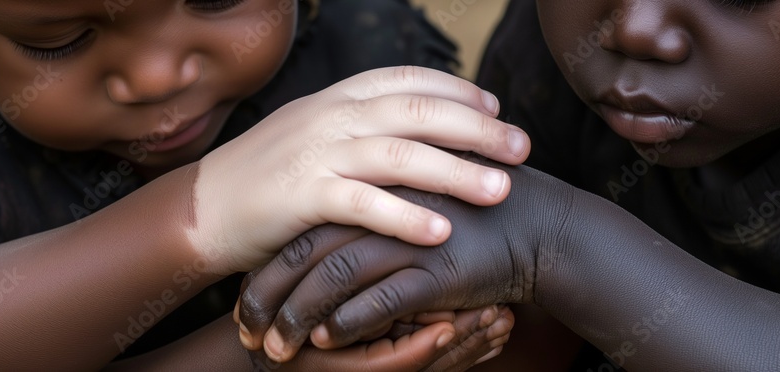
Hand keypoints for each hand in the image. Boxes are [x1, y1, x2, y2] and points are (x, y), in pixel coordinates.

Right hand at [190, 66, 530, 273]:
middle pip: (417, 112)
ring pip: (399, 155)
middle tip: (521, 149)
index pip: (409, 79)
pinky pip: (362, 204)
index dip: (458, 91)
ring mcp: (316, 155)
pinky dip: (404, 217)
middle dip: (476, 129)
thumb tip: (422, 126)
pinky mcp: (301, 198)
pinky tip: (441, 233)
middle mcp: (332, 118)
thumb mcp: (316, 133)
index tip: (495, 109)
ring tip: (500, 191)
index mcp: (338, 97)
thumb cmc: (271, 175)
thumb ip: (364, 125)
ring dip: (455, 172)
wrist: (204, 207)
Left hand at [238, 163, 571, 361]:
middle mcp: (381, 207)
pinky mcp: (436, 270)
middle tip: (244, 330)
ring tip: (275, 348)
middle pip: (304, 252)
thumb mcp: (411, 198)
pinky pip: (379, 302)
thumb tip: (322, 242)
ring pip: (332, 280)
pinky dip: (348, 323)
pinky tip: (327, 340)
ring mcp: (407, 238)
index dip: (267, 265)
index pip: (300, 225)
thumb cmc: (469, 213)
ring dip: (298, 319)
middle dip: (268, 297)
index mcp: (369, 184)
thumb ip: (368, 209)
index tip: (243, 297)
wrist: (535, 225)